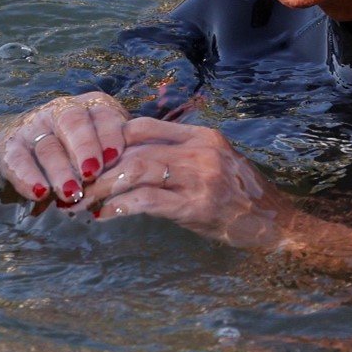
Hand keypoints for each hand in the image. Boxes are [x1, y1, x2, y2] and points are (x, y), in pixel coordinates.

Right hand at [0, 92, 129, 205]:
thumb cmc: (83, 150)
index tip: (115, 156)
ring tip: (71, 192)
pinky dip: (27, 176)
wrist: (28, 146)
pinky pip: (17, 158)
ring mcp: (35, 127)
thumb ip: (119, 152)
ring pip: (48, 145)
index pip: (103, 115)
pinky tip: (39, 192)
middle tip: (92, 173)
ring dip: (60, 170)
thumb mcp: (105, 144)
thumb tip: (141, 171)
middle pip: (73, 123)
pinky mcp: (11, 145)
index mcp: (91, 107)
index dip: (109, 134)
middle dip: (84, 148)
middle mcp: (62, 111)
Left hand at [81, 117, 296, 247]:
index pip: (144, 125)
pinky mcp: (198, 205)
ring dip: (102, 186)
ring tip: (80, 202)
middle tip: (72, 182)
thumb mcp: (215, 168)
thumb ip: (180, 160)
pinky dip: (120, 207)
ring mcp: (201, 176)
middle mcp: (201, 150)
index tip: (86, 157)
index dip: (109, 138)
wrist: (279, 226)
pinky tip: (104, 217)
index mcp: (202, 137)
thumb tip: (131, 163)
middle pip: (134, 146)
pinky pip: (148, 201)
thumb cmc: (243, 200)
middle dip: (97, 164)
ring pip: (136, 169)